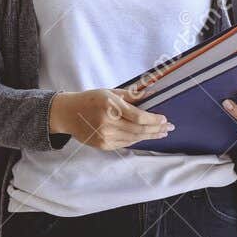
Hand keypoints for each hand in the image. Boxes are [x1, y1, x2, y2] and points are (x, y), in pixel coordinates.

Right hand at [49, 88, 171, 150]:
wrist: (67, 114)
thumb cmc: (89, 100)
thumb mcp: (109, 92)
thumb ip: (130, 95)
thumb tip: (150, 96)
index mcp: (109, 106)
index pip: (138, 117)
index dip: (153, 120)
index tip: (164, 119)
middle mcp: (106, 123)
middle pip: (138, 130)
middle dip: (156, 129)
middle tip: (168, 128)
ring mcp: (104, 136)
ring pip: (133, 139)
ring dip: (149, 136)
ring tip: (160, 133)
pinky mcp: (102, 145)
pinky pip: (124, 143)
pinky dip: (136, 140)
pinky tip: (144, 136)